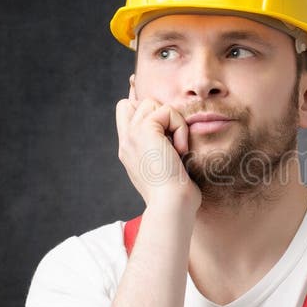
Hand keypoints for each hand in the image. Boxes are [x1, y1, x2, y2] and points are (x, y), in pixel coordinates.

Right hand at [116, 82, 200, 210]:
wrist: (171, 204)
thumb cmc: (176, 194)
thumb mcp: (166, 168)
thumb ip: (163, 150)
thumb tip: (176, 139)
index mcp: (129, 149)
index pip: (127, 112)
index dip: (147, 112)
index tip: (168, 130)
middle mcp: (126, 140)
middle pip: (137, 103)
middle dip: (159, 114)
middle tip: (172, 141)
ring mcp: (132, 134)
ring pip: (152, 103)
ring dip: (173, 121)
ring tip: (177, 148)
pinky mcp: (145, 130)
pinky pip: (167, 111)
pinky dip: (180, 127)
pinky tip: (180, 150)